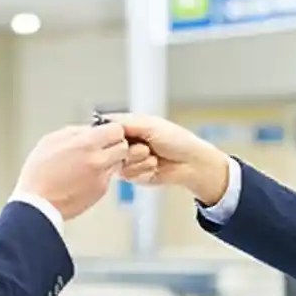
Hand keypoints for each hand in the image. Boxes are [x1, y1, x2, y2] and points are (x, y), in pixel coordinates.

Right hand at [15, 123, 129, 219]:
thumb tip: (90, 128)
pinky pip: (109, 177)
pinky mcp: (101, 191)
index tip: (103, 132)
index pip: (116, 130)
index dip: (110, 130)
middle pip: (123, 146)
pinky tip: (85, 176)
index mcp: (86, 144)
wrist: (37, 204)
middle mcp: (98, 160)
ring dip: (109, 160)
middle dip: (114, 144)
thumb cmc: (39, 172)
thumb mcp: (51, 141)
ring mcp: (102, 177)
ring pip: (118, 162)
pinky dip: (101, 174)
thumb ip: (75, 132)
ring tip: (91, 162)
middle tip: (101, 146)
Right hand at [107, 114, 230, 204]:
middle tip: (144, 148)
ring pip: (118, 164)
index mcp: (130, 127)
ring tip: (153, 157)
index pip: (106, 127)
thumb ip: (126, 123)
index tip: (116, 136)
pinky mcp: (134, 175)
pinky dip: (142, 171)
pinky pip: (127, 175)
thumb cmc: (177, 140)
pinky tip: (154, 167)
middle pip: (109, 148)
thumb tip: (104, 119)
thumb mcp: (150, 125)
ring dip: (138, 162)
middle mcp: (127, 143)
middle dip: (128, 150)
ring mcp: (130, 159)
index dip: (107, 134)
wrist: (191, 163)